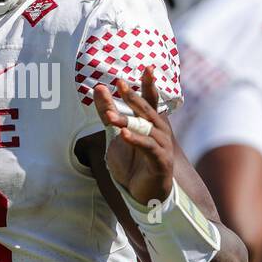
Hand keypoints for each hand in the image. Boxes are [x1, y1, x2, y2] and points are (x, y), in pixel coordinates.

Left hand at [94, 67, 174, 205]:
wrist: (144, 194)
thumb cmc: (133, 163)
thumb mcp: (115, 133)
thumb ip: (108, 111)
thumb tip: (99, 87)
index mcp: (151, 123)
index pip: (151, 100)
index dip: (149, 85)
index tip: (147, 67)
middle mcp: (160, 131)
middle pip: (147, 111)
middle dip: (133, 98)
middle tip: (120, 84)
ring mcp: (162, 146)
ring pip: (145, 129)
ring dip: (127, 121)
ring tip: (110, 116)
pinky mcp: (160, 162)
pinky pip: (148, 148)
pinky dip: (136, 141)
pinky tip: (123, 135)